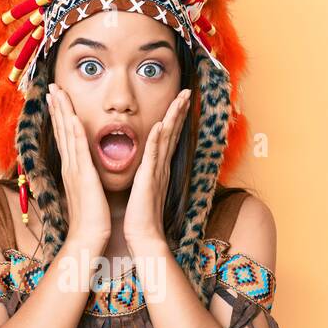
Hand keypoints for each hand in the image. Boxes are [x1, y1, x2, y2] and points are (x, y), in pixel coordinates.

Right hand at [47, 83, 111, 246]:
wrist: (88, 238)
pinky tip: (73, 116)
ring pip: (67, 134)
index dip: (61, 117)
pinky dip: (75, 131)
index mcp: (72, 169)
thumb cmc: (91, 220)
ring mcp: (75, 170)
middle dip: (57, 107)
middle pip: (62, 130)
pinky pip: (79, 149)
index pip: (65, 137)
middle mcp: (70, 166)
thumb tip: (86, 171)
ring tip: (57, 92)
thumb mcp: (88, 192)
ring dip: (62, 111)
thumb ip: (86, 179)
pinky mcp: (84, 176)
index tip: (58, 100)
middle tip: (52, 87)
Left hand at [125, 88, 190, 250]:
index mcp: (158, 169)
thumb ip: (147, 176)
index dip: (175, 118)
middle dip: (180, 110)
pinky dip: (158, 139)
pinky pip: (154, 155)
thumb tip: (147, 167)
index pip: (168, 138)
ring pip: (167, 138)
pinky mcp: (149, 179)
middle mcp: (161, 167)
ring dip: (173, 117)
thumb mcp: (143, 190)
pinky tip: (160, 124)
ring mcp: (157, 171)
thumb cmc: (141, 217)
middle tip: (186, 91)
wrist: (143, 237)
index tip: (179, 101)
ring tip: (180, 99)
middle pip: (173, 132)